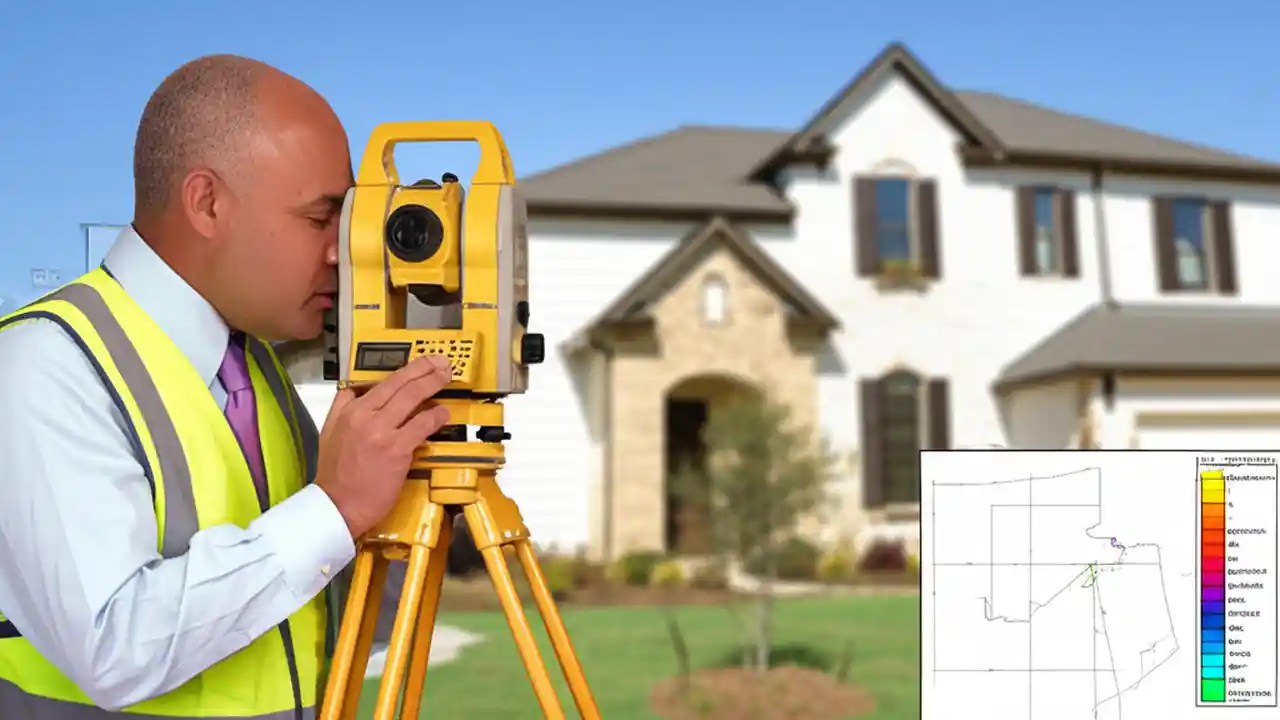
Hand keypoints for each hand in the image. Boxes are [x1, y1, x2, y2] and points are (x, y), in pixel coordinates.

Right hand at [314, 355, 452, 537]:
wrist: (336, 506)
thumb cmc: (335, 475)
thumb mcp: (329, 432)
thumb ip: (343, 408)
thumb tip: (356, 389)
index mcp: (348, 410)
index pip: (380, 381)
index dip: (405, 370)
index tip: (420, 364)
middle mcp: (364, 415)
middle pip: (399, 383)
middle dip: (424, 369)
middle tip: (441, 363)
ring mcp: (380, 431)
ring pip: (412, 397)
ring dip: (433, 384)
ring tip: (446, 378)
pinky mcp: (396, 449)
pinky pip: (421, 425)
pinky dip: (436, 416)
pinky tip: (444, 413)